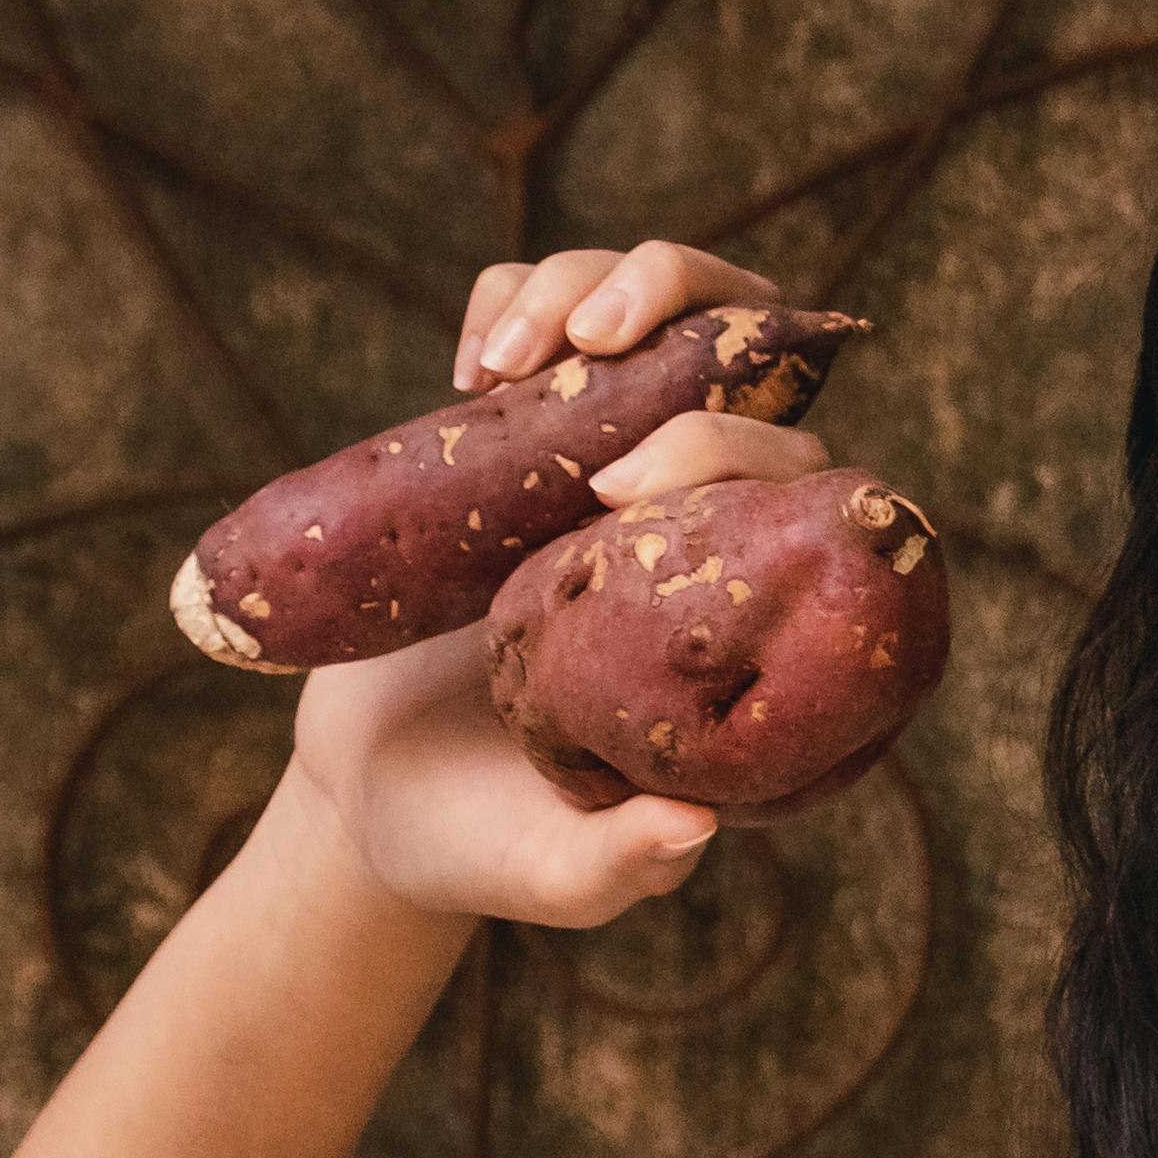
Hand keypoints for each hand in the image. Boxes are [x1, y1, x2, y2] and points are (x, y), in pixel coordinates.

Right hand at [280, 239, 830, 937]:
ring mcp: (600, 462)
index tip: (620, 491)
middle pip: (741, 353)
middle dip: (679, 303)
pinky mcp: (513, 438)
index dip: (737, 452)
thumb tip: (696, 829)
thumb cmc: (479, 844)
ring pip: (645, 306)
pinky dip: (514, 299)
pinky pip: (539, 311)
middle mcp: (689, 520)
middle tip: (585, 350)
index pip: (799, 485)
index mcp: (737, 611)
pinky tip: (473, 363)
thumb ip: (624, 864)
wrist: (358, 802)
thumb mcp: (555, 874)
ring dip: (587, 283)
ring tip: (505, 358)